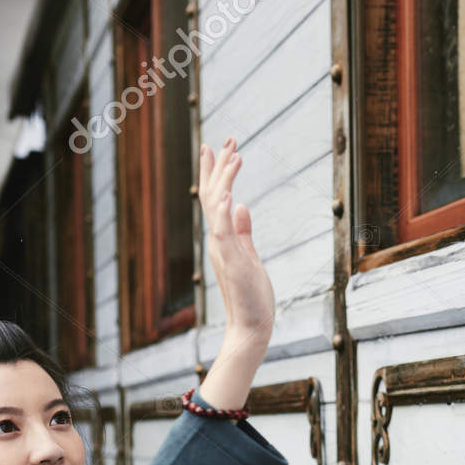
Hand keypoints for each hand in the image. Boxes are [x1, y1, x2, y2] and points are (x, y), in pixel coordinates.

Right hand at [199, 138, 275, 346]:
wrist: (251, 326)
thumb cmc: (251, 295)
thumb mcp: (249, 255)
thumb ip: (243, 231)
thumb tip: (240, 205)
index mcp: (222, 238)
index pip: (216, 198)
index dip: (217, 172)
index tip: (221, 147)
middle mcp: (217, 240)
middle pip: (212, 196)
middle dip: (219, 166)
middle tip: (227, 138)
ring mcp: (222, 250)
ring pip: (217, 208)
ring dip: (223, 180)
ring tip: (232, 155)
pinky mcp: (232, 262)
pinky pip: (224, 234)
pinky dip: (223, 214)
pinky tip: (228, 195)